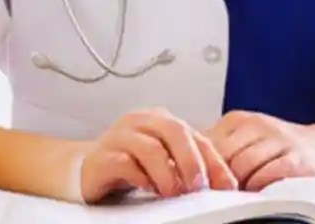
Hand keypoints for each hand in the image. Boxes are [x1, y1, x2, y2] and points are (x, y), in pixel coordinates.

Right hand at [76, 107, 237, 202]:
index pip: (195, 136)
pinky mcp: (101, 157)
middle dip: (192, 161)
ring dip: (167, 174)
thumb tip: (223, 183)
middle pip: (174, 131)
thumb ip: (189, 164)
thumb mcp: (165, 161)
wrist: (88, 169)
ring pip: (150, 147)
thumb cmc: (132, 164)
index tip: (226, 186)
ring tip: (174, 193)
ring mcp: (119, 136)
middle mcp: (141, 122)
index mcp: (161, 120)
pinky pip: (124, 163)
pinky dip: (140, 178)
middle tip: (199, 187)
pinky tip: (147, 188)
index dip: (214, 162)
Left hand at [204, 111, 314, 190]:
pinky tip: (258, 192)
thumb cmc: (279, 149)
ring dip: (237, 185)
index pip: (205, 143)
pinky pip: (267, 176)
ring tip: (238, 195)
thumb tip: (180, 166)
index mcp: (237, 120)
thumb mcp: (244, 140)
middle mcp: (257, 125)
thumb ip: (218, 149)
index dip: (200, 166)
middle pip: (221, 156)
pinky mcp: (296, 160)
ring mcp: (278, 140)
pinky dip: (259, 188)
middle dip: (217, 178)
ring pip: (241, 167)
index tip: (196, 183)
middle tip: (215, 194)